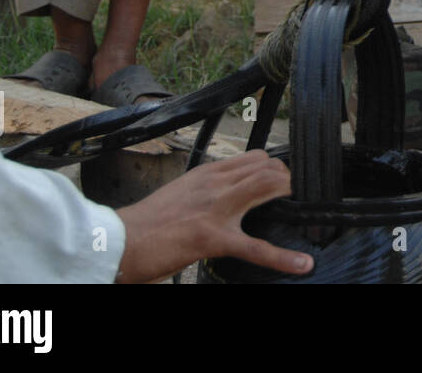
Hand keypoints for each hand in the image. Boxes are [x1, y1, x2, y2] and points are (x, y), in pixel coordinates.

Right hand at [114, 149, 312, 283]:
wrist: (120, 240)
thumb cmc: (149, 222)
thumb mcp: (183, 191)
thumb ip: (209, 188)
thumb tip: (233, 192)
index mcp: (208, 173)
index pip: (256, 157)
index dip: (277, 170)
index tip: (285, 183)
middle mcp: (216, 184)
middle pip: (267, 167)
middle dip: (288, 181)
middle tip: (295, 200)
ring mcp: (217, 209)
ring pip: (267, 187)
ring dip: (289, 196)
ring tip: (301, 212)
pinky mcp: (213, 239)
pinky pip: (256, 248)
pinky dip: (282, 258)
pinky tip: (301, 265)